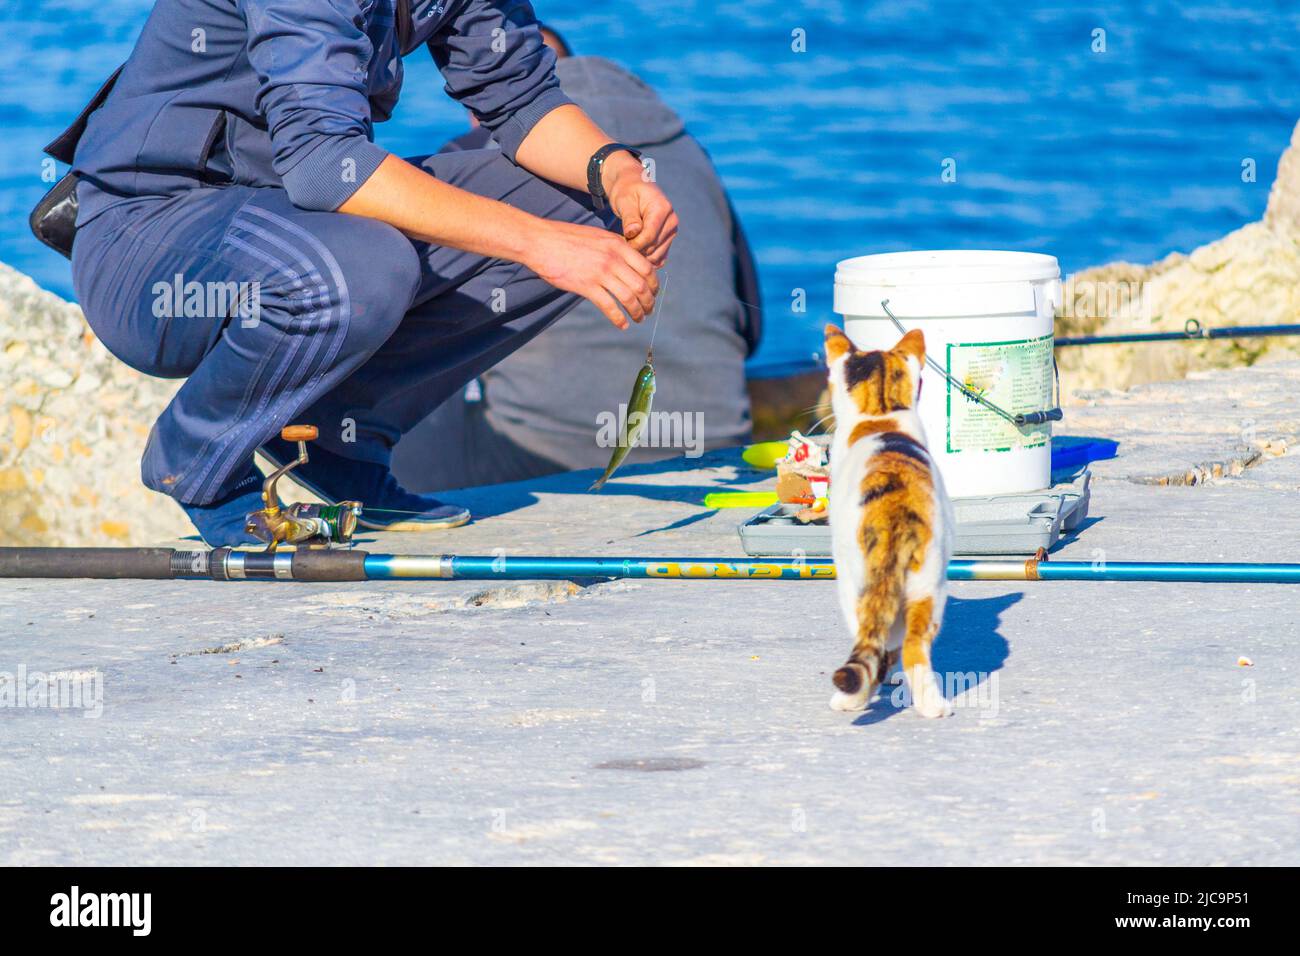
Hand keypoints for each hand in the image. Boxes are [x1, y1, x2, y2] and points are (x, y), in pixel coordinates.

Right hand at [524, 219, 659, 329]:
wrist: (541, 241)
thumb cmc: (566, 238)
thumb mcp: (597, 236)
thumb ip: (615, 248)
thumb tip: (628, 261)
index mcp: (618, 245)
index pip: (647, 268)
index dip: (654, 284)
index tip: (653, 293)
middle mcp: (613, 258)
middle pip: (641, 285)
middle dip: (648, 301)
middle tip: (648, 310)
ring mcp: (600, 272)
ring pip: (629, 298)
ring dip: (637, 312)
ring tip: (638, 319)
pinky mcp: (586, 286)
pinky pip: (609, 306)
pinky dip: (619, 318)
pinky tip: (622, 324)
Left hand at [602, 151, 678, 266]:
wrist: (634, 186)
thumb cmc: (627, 191)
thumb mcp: (624, 200)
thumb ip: (629, 218)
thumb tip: (633, 233)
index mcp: (662, 208)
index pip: (649, 236)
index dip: (633, 244)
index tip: (619, 244)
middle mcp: (672, 221)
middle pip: (653, 247)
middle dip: (635, 250)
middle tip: (619, 247)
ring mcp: (672, 231)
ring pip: (656, 255)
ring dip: (640, 256)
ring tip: (625, 247)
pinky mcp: (669, 239)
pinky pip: (659, 257)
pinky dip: (646, 258)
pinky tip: (634, 252)